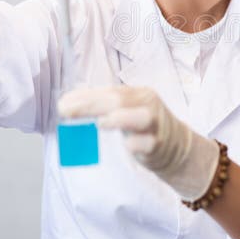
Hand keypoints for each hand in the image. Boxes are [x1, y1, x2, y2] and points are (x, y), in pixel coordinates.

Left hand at [58, 85, 219, 201]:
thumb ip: (103, 106)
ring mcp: (155, 124)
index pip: (109, 91)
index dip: (85, 97)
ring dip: (119, 119)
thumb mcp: (127, 110)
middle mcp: (147, 104)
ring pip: (140, 117)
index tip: (62, 104)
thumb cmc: (143, 127)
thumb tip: (67, 104)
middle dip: (91, 105)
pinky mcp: (158, 145)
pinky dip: (134, 144)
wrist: (177, 147)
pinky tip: (126, 146)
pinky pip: (146, 143)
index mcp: (137, 93)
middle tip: (66, 112)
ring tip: (100, 124)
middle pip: (119, 100)